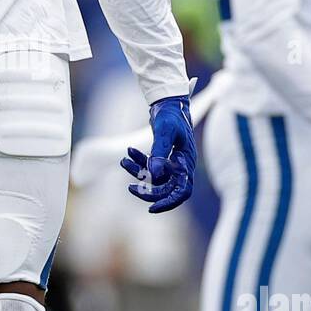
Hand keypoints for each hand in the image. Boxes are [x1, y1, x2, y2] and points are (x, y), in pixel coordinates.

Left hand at [120, 94, 195, 212]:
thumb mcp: (164, 132)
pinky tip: (128, 152)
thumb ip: (159, 153)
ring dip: (137, 172)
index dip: (169, 202)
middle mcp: (180, 165)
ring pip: (153, 177)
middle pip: (165, 188)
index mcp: (186, 162)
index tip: (152, 208)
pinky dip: (137, 161)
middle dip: (147, 189)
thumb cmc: (170, 114)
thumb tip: (153, 175)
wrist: (167, 101)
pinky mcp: (162, 156)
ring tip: (124, 161)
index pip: (182, 190)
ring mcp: (171, 161)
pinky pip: (148, 166)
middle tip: (130, 187)